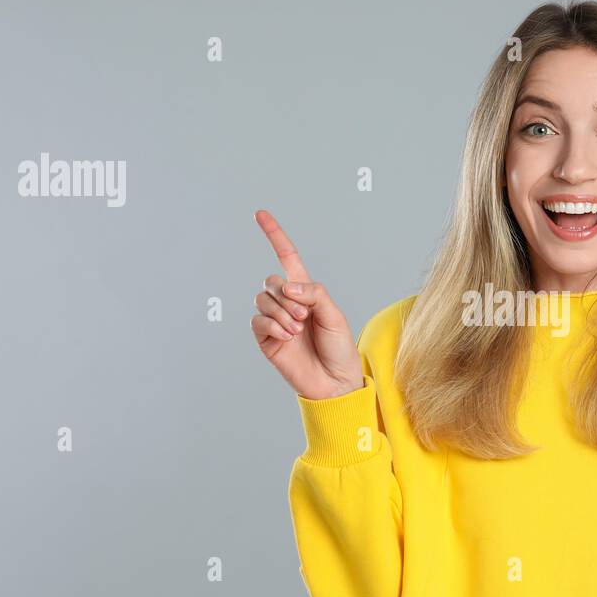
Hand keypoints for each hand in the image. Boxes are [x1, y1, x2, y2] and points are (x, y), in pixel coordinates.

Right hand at [252, 210, 364, 399]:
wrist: (334, 381)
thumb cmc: (339, 348)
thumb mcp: (334, 315)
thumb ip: (314, 294)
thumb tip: (287, 286)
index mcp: (306, 292)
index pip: (286, 257)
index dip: (275, 236)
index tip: (260, 214)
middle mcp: (287, 303)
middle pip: (272, 281)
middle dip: (287, 296)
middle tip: (304, 317)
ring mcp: (274, 320)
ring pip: (263, 299)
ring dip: (281, 313)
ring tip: (298, 330)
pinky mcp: (265, 338)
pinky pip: (258, 321)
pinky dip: (272, 326)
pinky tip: (286, 337)